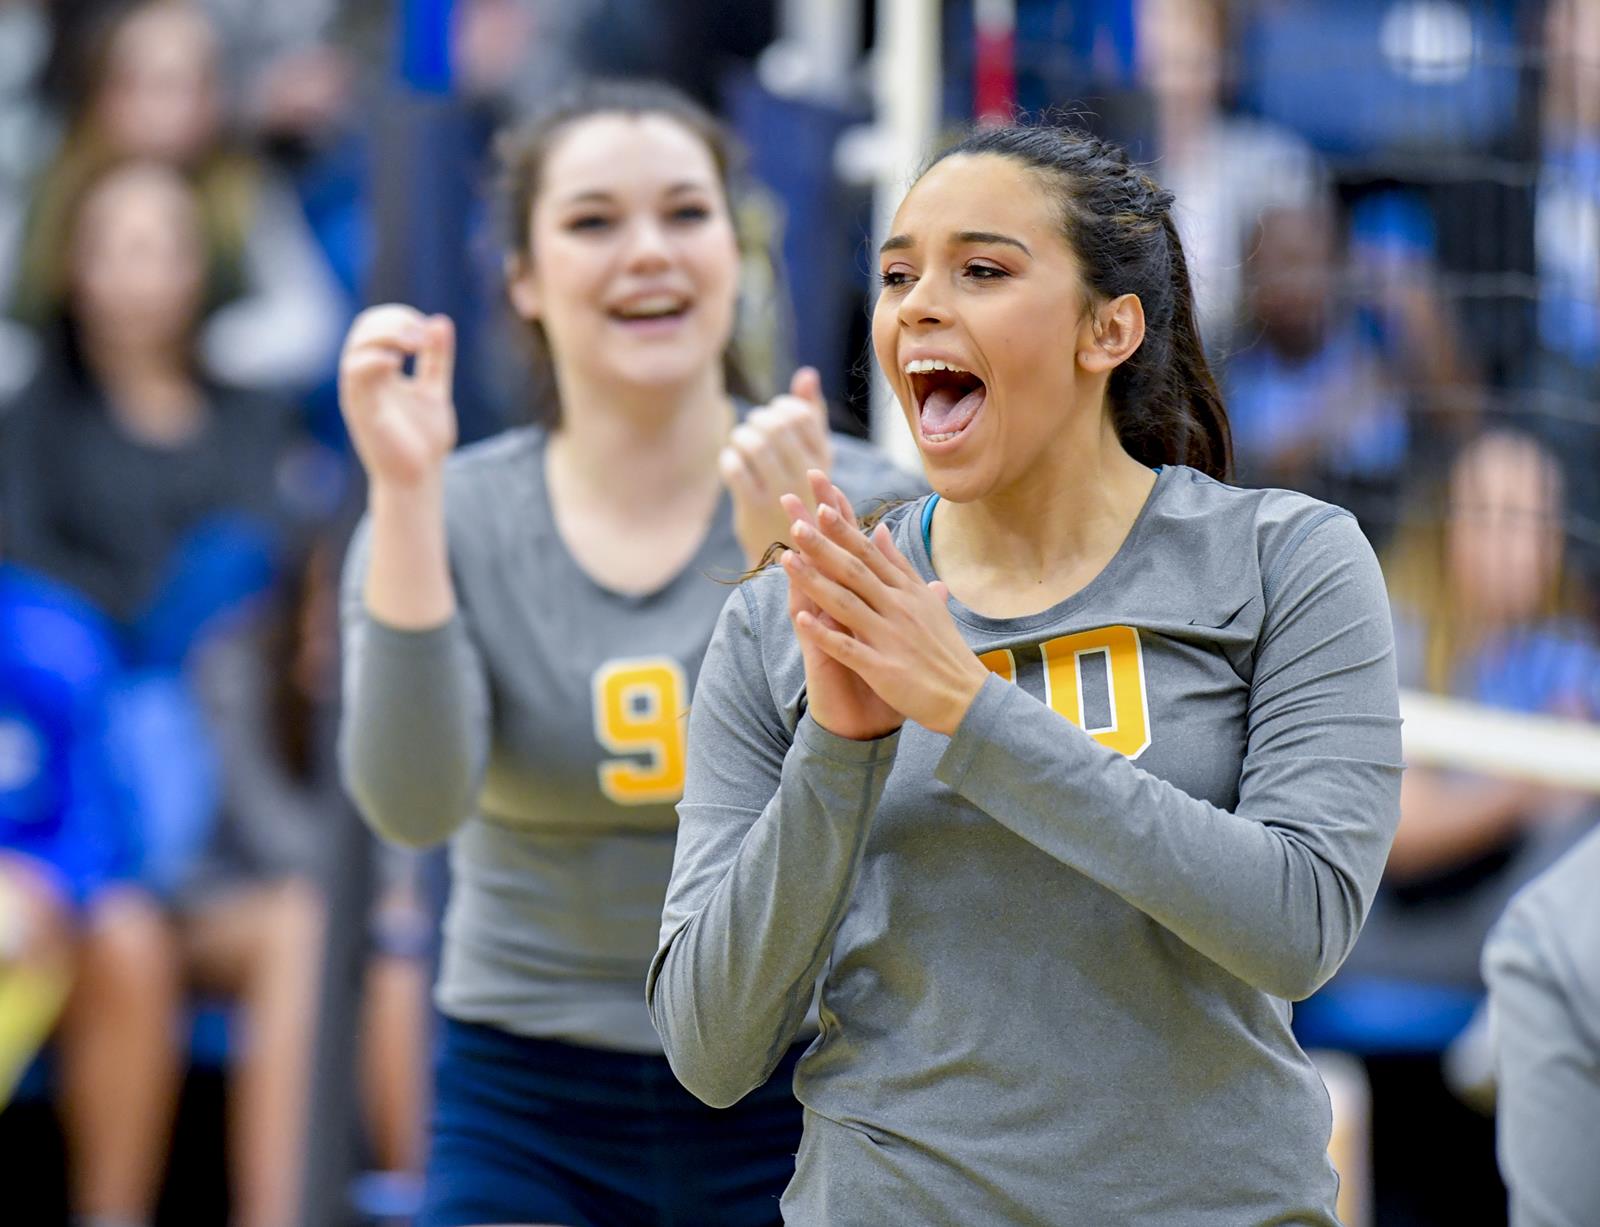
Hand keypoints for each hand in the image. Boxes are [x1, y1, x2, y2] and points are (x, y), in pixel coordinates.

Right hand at [339, 305, 457, 492]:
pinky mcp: (359, 409)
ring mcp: (360, 392)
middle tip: (422, 339)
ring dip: (386, 336)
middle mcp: (365, 377)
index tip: (429, 331)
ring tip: (414, 345)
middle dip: (394, 322)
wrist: (420, 476)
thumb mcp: (434, 388)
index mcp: (379, 369)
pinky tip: (397, 362)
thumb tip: (440, 321)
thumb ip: (436, 358)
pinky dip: (373, 360)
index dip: (401, 317)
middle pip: (364, 328)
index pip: (376, 325)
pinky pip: (354, 374)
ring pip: (356, 347)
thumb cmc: (423, 437)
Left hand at [721, 367, 833, 566]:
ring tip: (739, 441)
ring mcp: (782, 494)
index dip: (782, 407)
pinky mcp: (755, 509)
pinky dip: (728, 458)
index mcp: (824, 462)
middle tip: (751, 427)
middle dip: (757, 420)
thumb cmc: (802, 497)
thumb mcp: (815, 459)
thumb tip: (807, 374)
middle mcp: (807, 478)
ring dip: (740, 436)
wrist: (792, 556)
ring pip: (754, 446)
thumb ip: (812, 416)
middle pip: (775, 428)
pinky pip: (735, 469)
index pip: (801, 416)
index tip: (774, 415)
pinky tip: (730, 461)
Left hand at [782, 471, 989, 737]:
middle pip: (854, 572)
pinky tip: (801, 621)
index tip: (822, 506)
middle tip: (797, 523)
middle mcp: (898, 609)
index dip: (845, 531)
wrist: (967, 697)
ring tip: (786, 560)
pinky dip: (825, 634)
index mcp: (907, 592)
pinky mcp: (883, 668)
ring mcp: (890, 638)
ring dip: (814, 581)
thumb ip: (898, 566)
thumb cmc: (944, 649)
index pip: (871, 555)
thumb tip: (879, 530)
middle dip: (823, 547)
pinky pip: (849, 648)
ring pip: (846, 604)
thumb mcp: (925, 600)